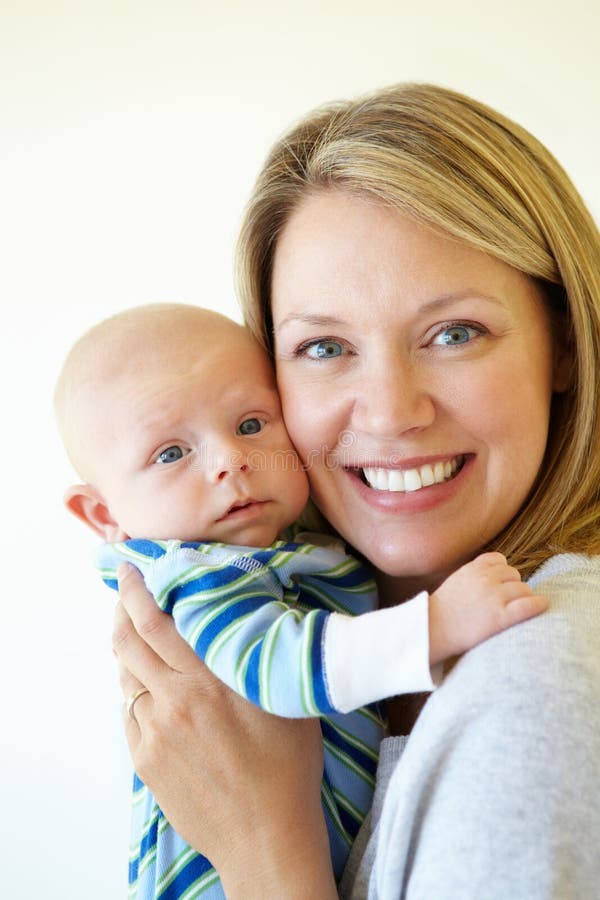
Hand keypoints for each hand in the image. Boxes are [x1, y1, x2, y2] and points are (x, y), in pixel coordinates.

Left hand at [113, 564, 335, 898]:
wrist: (265, 836)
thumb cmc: (287, 766)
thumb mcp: (283, 697)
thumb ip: (258, 652)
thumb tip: (247, 611)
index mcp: (208, 678)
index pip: (155, 620)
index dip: (136, 590)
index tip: (130, 570)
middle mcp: (174, 700)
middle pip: (127, 642)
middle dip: (121, 609)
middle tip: (126, 590)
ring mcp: (154, 732)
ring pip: (126, 677)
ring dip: (129, 652)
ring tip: (142, 639)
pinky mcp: (145, 760)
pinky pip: (130, 712)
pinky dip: (137, 692)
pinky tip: (155, 691)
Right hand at [428, 552, 547, 663]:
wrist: (432, 629)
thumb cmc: (441, 611)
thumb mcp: (455, 582)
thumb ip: (473, 575)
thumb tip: (493, 577)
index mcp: (473, 568)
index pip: (499, 560)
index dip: (503, 572)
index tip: (502, 583)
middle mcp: (485, 578)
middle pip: (514, 574)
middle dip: (513, 586)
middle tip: (508, 601)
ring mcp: (494, 596)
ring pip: (523, 589)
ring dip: (524, 597)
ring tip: (518, 609)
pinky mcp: (501, 616)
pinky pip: (528, 605)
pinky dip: (538, 604)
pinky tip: (541, 605)